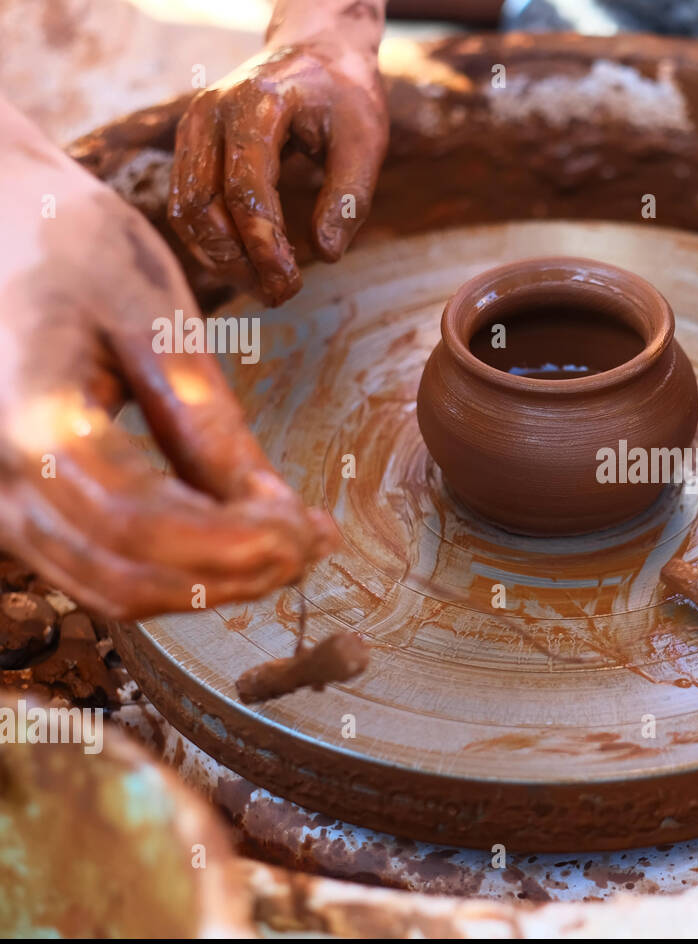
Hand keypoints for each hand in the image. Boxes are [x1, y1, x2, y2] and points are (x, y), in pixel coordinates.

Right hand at [0, 125, 337, 618]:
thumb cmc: (70, 245)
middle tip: (314, 546)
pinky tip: (240, 537)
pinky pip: (97, 565)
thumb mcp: (152, 313)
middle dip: (233, 574)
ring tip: (291, 545)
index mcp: (29, 418)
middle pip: (126, 578)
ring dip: (208, 582)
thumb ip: (206, 419)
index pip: (142, 524)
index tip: (312, 534)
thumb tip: (276, 510)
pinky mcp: (20, 502)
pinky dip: (173, 569)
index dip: (236, 545)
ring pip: (110, 589)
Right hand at [169, 39, 387, 305]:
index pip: (245, 190)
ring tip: (267, 287)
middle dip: (239, 260)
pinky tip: (250, 266)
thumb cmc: (344, 95)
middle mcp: (209, 114)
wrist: (314, 50)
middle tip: (281, 294)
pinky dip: (214, 243)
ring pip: (185, 211)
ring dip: (221, 260)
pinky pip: (187, 205)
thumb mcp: (365, 140)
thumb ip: (349, 196)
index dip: (265, 245)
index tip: (292, 283)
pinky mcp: (191, 147)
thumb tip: (326, 254)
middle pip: (202, 206)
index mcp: (255, 105)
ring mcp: (193, 129)